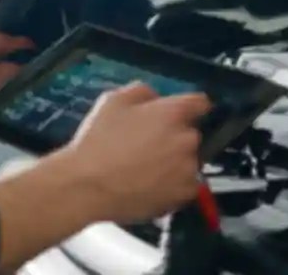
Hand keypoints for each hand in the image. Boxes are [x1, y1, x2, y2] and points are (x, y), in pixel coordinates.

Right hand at [60, 82, 211, 223]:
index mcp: (173, 112)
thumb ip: (143, 92)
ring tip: (146, 169)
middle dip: (175, 136)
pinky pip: (186, 185)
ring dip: (175, 162)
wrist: (87, 186)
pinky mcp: (184, 195)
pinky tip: (151, 185)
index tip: (178, 114)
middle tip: (148, 145)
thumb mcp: (113, 100)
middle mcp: (188, 139)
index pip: (200, 103)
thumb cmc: (98, 140)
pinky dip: (174, 185)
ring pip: (189, 161)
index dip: (189, 107)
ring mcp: (189, 169)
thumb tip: (157, 98)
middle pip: (192, 134)